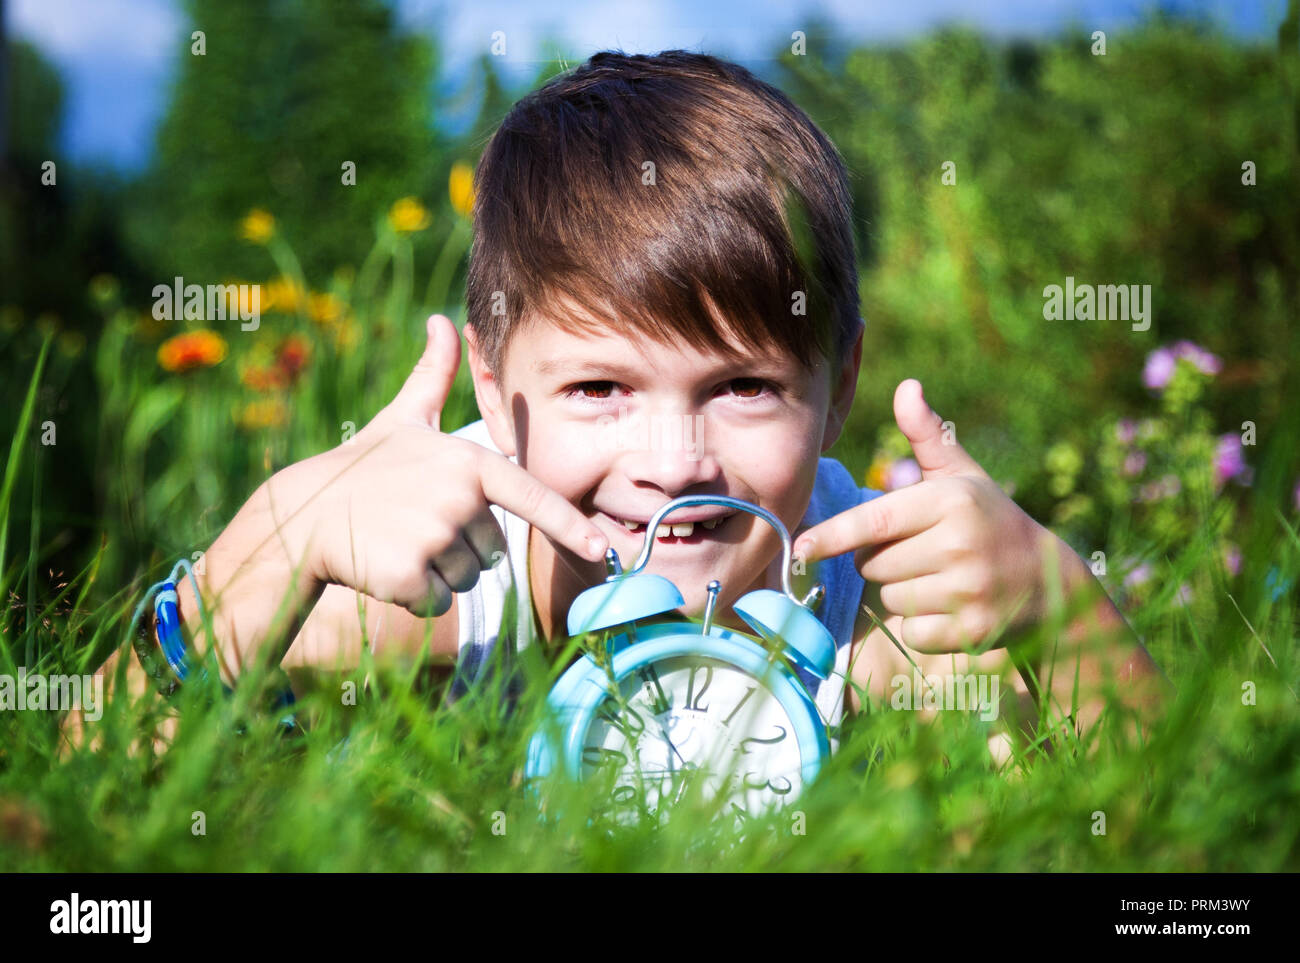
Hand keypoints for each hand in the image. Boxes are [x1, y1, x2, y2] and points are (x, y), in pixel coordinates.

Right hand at [281, 314, 609, 616]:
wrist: (302, 515)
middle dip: (460, 548)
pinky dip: (415, 598)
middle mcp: (459, 498)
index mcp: (468, 462)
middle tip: (413, 524)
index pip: (532, 497)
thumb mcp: (403, 419)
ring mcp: (436, 537)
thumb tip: (442, 320)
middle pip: (494, 551)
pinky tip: (384, 569)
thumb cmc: (362, 468)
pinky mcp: (411, 575)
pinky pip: (438, 604)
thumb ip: (434, 376)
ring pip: (468, 580)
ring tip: (398, 542)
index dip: (570, 526)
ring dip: (438, 573)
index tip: (600, 551)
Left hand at [792, 379, 1062, 653]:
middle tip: (920, 551)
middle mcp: (959, 544)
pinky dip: (920, 625)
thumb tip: (906, 387)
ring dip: (901, 592)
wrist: (1051, 583)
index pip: (874, 522)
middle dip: (881, 560)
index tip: (800, 547)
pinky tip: (950, 608)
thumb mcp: (961, 475)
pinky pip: (911, 632)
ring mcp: (967, 591)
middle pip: (872, 564)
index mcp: (951, 501)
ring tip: (940, 577)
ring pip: (890, 598)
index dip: (832, 535)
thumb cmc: (990, 520)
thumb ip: (926, 435)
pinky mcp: (972, 632)